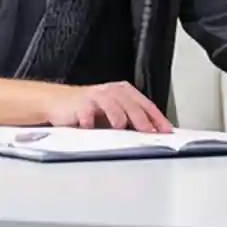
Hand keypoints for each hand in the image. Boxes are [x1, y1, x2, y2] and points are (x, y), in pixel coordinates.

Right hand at [46, 81, 172, 132]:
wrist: (60, 103)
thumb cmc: (90, 111)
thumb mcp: (114, 114)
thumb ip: (131, 121)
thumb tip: (153, 135)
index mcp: (125, 93)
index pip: (146, 105)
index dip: (157, 118)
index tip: (167, 130)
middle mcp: (113, 91)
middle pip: (132, 105)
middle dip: (142, 120)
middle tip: (150, 132)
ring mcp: (97, 95)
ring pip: (113, 105)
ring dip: (118, 117)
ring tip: (122, 128)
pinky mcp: (81, 102)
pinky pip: (88, 111)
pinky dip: (91, 120)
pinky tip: (92, 127)